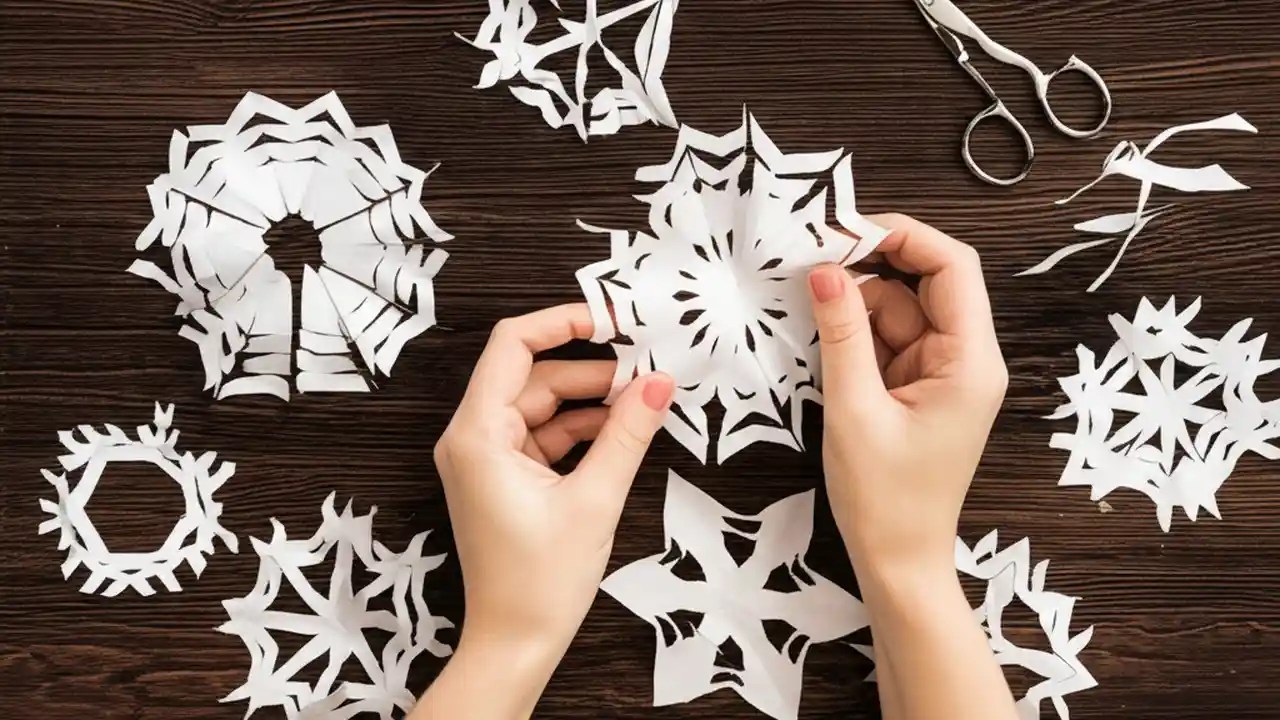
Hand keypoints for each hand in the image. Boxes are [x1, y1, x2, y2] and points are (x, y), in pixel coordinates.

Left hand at [417, 303, 672, 719]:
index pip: (513, 345)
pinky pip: (543, 434)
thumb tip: (659, 383)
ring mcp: (486, 459)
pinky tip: (623, 430)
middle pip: (533, 374)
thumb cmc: (539, 583)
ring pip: (542, 404)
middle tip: (646, 366)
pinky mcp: (503, 478)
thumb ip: (627, 434)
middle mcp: (472, 439)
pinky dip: (580, 429)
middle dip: (590, 368)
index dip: (563, 322)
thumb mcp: (595, 500)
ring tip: (644, 400)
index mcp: (477, 435)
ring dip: (591, 400)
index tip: (612, 319)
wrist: (514, 645)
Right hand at [808, 214, 1015, 719]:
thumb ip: (841, 334)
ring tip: (801, 302)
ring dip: (853, 303)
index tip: (844, 228)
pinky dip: (853, 334)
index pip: (952, 267)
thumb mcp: (854, 409)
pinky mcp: (917, 390)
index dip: (902, 235)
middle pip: (923, 284)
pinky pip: (886, 342)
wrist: (898, 565)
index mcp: (970, 362)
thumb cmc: (884, 499)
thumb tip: (826, 268)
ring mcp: (941, 375)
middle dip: (868, 267)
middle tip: (808, 260)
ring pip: (898, 311)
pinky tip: (817, 333)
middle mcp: (966, 360)